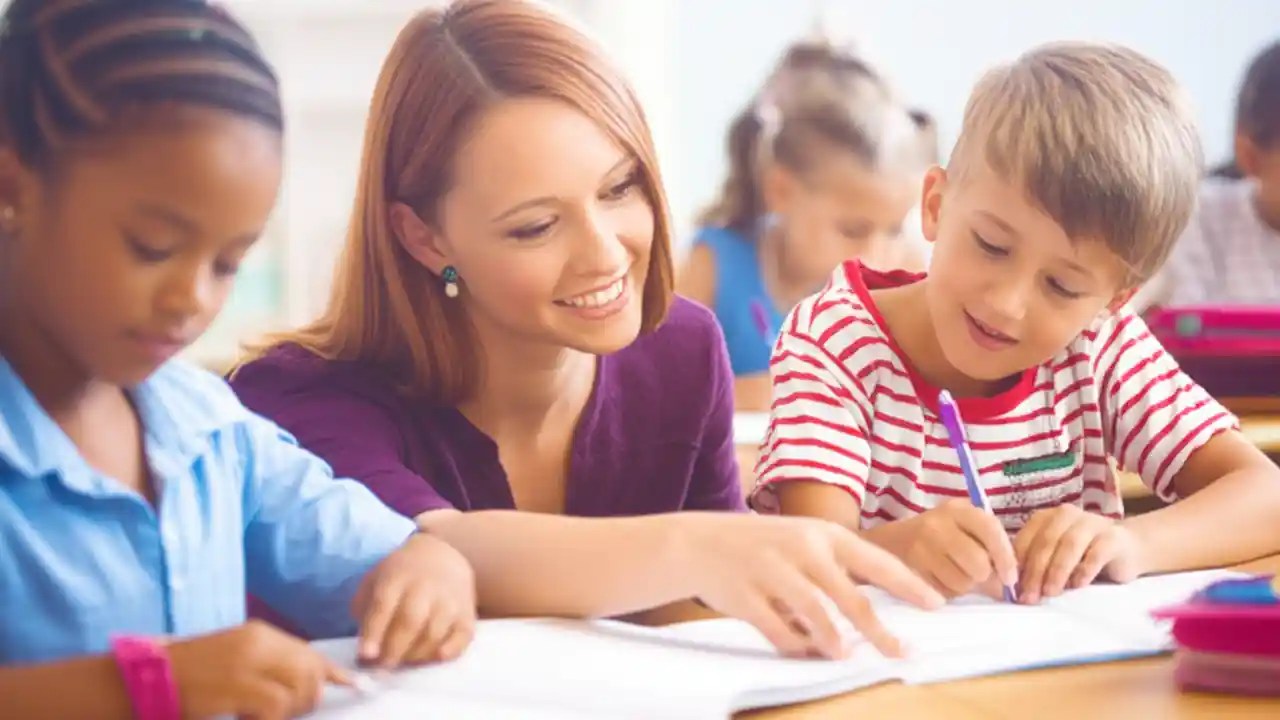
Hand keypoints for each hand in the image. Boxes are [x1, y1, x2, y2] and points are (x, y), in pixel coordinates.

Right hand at [168, 620, 349, 719]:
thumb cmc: (186, 676)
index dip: (332, 673)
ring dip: (288, 711)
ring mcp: (249, 662)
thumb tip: (307, 682)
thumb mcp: (233, 660)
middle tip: (284, 713)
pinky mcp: (238, 684)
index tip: (352, 685)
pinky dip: (272, 719)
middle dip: (308, 698)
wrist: (145, 678)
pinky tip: (248, 719)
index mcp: (259, 634)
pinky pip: (277, 706)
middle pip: (311, 671)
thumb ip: (268, 666)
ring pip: (300, 689)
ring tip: (259, 715)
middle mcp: (259, 642)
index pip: (309, 653)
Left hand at [352, 532, 476, 667]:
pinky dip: (450, 650)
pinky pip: (462, 637)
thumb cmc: (402, 575)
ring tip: (405, 660)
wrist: (443, 555)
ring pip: (434, 633)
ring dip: (417, 654)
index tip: (365, 656)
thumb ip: (365, 610)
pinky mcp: (467, 613)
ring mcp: (449, 600)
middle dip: (394, 649)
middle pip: (411, 621)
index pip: (383, 605)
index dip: (374, 632)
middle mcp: (425, 586)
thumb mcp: (376, 580)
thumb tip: (364, 650)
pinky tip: (437, 656)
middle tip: (384, 666)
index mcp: (397, 577)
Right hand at [676, 514, 943, 659]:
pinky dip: (796, 645)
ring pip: (816, 616)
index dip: (908, 584)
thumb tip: (871, 615)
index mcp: (822, 534)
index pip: (876, 561)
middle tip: (901, 652)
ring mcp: (773, 572)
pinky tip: (805, 649)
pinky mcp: (747, 597)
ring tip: (845, 654)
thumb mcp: (802, 541)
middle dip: (880, 631)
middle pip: (851, 597)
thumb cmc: (763, 545)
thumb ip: (835, 571)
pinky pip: (780, 632)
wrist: (700, 542)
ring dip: (834, 641)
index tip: (935, 604)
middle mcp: (801, 550)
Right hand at [901, 499, 1018, 598]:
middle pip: (978, 563)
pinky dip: (946, 592)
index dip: (1005, 557)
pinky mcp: (909, 571)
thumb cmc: (940, 537)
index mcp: (957, 510)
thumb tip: (1006, 587)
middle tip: (975, 575)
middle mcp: (937, 524)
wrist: (891, 543)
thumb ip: (988, 549)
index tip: (1010, 578)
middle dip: (982, 576)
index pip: (990, 530)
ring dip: (963, 586)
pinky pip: (942, 594)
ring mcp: (920, 548)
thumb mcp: (963, 529)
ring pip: (962, 583)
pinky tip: (937, 579)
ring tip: (952, 574)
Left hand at [1013, 505, 1143, 602]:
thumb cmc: (1084, 556)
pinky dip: (1085, 569)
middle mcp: (1066, 515)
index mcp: (1046, 518)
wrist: (1128, 548)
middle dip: (1035, 571)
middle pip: (1046, 542)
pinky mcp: (1113, 537)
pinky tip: (1078, 585)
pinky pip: (1097, 552)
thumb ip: (1037, 566)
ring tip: (1051, 593)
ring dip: (1057, 571)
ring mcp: (1091, 523)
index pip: (1026, 539)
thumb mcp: (1056, 558)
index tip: (1012, 588)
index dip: (1017, 564)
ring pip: (1069, 544)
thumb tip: (1014, 589)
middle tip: (1030, 596)